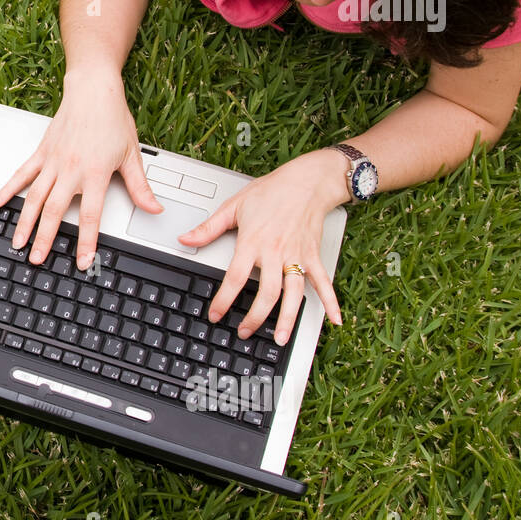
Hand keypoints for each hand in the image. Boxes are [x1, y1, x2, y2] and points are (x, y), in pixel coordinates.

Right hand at [0, 67, 162, 268]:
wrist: (92, 90)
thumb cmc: (112, 118)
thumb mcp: (133, 155)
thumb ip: (140, 187)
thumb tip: (154, 209)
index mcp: (95, 173)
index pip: (90, 216)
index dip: (86, 242)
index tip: (82, 262)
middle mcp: (71, 170)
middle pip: (54, 211)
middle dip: (45, 239)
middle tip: (38, 260)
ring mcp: (53, 161)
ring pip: (34, 197)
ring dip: (24, 222)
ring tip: (17, 242)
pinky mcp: (41, 152)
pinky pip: (22, 174)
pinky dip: (8, 190)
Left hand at [176, 149, 346, 344]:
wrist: (306, 181)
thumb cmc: (271, 191)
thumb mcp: (233, 206)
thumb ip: (209, 227)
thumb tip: (185, 239)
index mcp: (253, 242)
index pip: (236, 278)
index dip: (224, 300)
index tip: (215, 315)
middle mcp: (276, 252)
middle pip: (266, 293)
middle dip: (254, 317)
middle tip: (245, 332)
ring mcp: (297, 256)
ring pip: (293, 294)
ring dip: (287, 319)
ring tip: (279, 338)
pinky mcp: (313, 256)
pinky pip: (323, 282)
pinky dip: (331, 302)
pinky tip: (335, 320)